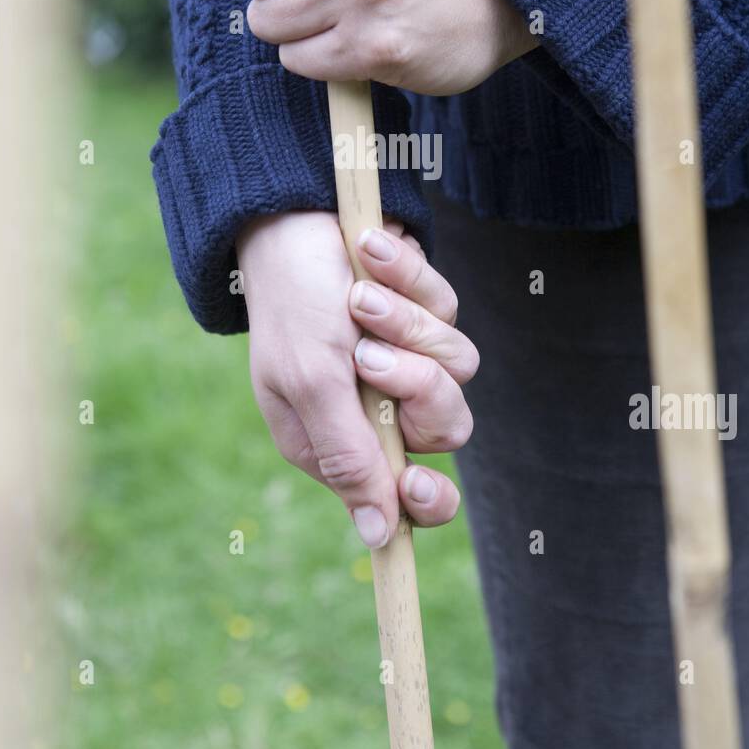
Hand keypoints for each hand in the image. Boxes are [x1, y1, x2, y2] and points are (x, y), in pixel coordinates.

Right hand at [239, 210, 477, 546]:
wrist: (294, 212)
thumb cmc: (291, 301)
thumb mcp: (311, 381)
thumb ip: (349, 457)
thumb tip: (379, 536)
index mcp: (338, 439)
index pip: (403, 499)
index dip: (423, 499)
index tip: (416, 479)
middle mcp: (378, 405)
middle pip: (446, 429)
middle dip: (418, 388)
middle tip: (371, 356)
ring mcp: (406, 353)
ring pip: (456, 366)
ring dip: (407, 323)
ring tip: (360, 296)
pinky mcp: (423, 309)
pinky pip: (449, 309)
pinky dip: (409, 280)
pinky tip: (370, 257)